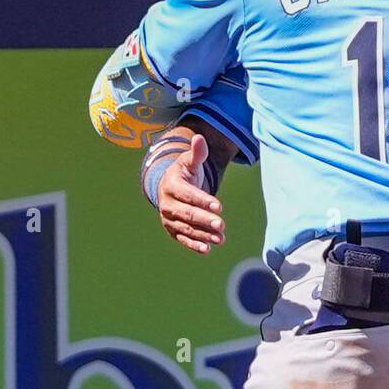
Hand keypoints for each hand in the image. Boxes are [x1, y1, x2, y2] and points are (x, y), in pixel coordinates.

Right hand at [157, 133, 225, 254]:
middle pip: (187, 214)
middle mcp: (167, 204)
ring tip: (221, 239)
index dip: (203, 201)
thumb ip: (196, 153)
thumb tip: (199, 138)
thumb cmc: (183, 173)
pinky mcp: (173, 230)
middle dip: (204, 220)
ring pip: (186, 228)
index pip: (188, 195)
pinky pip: (183, 239)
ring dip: (203, 235)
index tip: (219, 207)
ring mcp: (169, 219)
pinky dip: (194, 245)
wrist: (169, 188)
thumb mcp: (188, 162)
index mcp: (171, 185)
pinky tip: (207, 249)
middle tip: (221, 225)